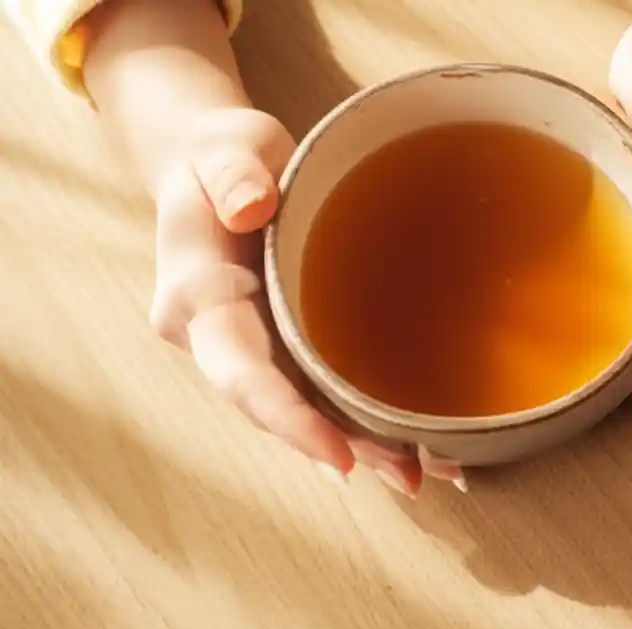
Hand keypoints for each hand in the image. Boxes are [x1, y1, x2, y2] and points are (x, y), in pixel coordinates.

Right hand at [148, 108, 463, 494]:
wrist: (215, 166)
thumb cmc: (221, 155)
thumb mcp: (224, 146)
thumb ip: (234, 172)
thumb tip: (250, 206)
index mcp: (198, 297)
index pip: (240, 371)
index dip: (288, 418)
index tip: (339, 454)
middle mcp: (219, 339)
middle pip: (279, 408)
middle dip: (342, 447)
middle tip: (411, 477)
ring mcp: (252, 349)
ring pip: (304, 410)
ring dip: (364, 446)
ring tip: (430, 474)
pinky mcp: (282, 348)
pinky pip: (321, 391)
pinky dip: (366, 420)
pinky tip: (418, 445)